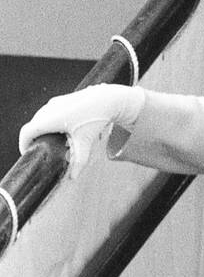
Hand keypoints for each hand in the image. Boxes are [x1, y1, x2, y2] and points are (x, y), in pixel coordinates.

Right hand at [19, 85, 144, 178]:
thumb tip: (73, 178)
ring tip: (48, 142)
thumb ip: (78, 161)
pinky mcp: (61, 99)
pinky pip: (47, 112)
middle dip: (33, 139)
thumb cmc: (95, 118)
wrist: (107, 99)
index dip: (23, 144)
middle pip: (32, 126)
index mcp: (50, 119)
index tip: (27, 154)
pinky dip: (47, 122)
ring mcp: (55, 102)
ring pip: (39, 118)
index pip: (27, 132)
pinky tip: (58, 130)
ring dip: (40, 129)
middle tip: (39, 151)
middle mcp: (49, 109)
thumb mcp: (85, 142)